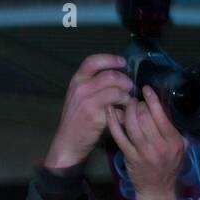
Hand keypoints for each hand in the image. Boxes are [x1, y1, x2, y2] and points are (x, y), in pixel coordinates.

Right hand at [45, 54, 133, 169]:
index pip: (93, 61)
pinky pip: (117, 110)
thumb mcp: (80, 96)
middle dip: (126, 81)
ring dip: (128, 97)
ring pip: (116, 92)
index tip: (123, 62)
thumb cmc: (78, 118)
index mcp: (77, 80)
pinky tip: (124, 116)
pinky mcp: (95, 116)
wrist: (68, 140)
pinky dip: (125, 112)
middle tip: (131, 89)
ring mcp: (87, 102)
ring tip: (129, 103)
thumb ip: (94, 85)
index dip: (110, 59)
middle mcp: (81, 88)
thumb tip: (117, 77)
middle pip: (110, 76)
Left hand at [107, 86, 186, 199]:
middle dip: (137, 104)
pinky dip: (113, 120)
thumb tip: (166, 109)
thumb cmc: (169, 167)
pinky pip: (119, 134)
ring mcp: (143, 152)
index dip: (151, 99)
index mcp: (173, 142)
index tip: (146, 90)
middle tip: (135, 101)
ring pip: (131, 123)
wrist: (157, 190)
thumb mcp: (181, 149)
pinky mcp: (130, 156)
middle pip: (144, 116)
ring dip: (126, 110)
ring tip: (126, 105)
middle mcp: (159, 147)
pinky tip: (110, 110)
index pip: (161, 115)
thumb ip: (175, 131)